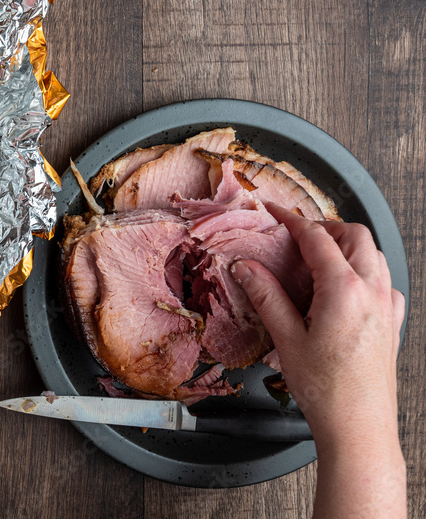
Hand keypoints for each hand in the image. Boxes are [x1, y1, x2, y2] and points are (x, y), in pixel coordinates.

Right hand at [231, 203, 405, 518]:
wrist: (359, 426)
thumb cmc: (326, 389)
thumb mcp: (286, 338)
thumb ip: (266, 296)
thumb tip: (246, 267)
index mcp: (344, 289)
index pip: (316, 238)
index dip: (292, 219)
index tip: (275, 211)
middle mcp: (371, 291)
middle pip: (354, 235)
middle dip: (325, 227)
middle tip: (297, 234)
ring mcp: (386, 306)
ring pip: (374, 254)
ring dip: (346, 246)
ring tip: (317, 257)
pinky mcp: (391, 323)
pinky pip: (384, 280)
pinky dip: (364, 270)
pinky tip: (344, 288)